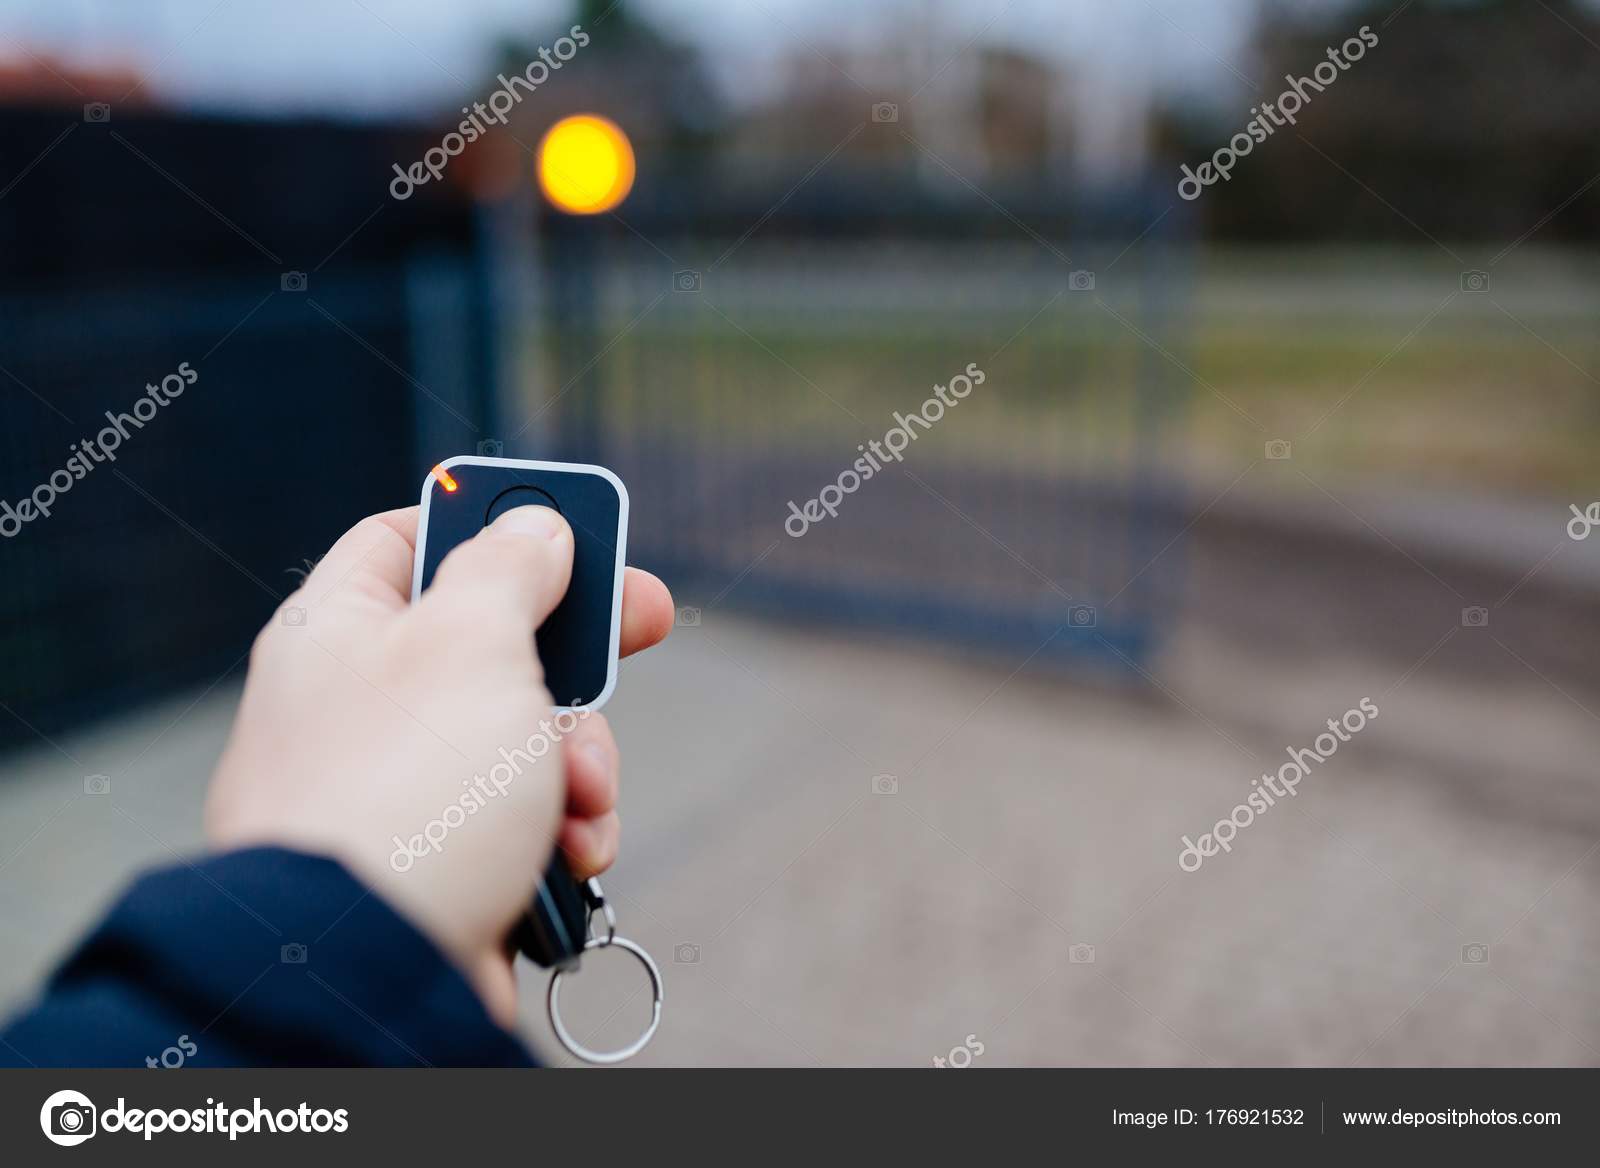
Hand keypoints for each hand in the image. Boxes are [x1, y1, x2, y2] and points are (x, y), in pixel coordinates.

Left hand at [204, 504, 672, 1025]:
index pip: (409, 537)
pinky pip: (524, 819)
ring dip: (580, 758)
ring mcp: (400, 789)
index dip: (493, 520)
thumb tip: (534, 527)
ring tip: (577, 794)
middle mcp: (361, 704)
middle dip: (576, 656)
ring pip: (526, 735)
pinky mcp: (442, 862)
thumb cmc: (406, 792)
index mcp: (339, 629)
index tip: (569, 527)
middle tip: (643, 625)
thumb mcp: (471, 640)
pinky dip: (563, 829)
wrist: (370, 968)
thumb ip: (509, 567)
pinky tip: (570, 853)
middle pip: (492, 638)